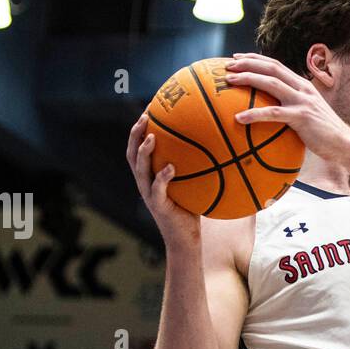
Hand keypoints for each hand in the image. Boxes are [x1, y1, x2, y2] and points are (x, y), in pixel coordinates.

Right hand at [126, 113, 202, 244]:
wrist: (186, 240)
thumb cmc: (192, 211)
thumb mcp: (193, 185)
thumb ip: (197, 167)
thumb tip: (218, 145)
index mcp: (150, 176)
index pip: (139, 148)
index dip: (140, 129)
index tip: (149, 108)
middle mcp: (145, 183)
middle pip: (132, 153)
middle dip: (136, 133)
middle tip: (145, 116)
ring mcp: (149, 194)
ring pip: (140, 169)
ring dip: (144, 151)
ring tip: (152, 137)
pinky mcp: (158, 206)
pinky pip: (157, 189)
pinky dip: (162, 177)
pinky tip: (170, 167)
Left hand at [226, 53, 349, 162]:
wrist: (346, 144)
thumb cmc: (325, 135)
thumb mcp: (308, 116)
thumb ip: (292, 109)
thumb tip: (271, 116)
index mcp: (302, 86)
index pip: (276, 65)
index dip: (255, 59)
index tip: (237, 58)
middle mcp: (302, 88)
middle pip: (271, 68)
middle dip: (247, 63)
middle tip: (227, 65)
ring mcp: (302, 101)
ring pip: (271, 84)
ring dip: (248, 79)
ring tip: (229, 82)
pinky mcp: (301, 117)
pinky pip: (273, 114)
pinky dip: (254, 114)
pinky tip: (238, 118)